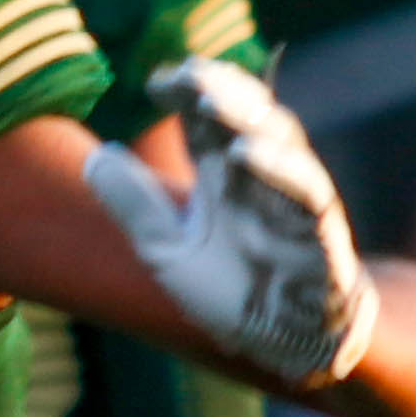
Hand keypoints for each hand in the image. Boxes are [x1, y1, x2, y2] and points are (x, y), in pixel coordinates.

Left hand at [88, 58, 371, 392]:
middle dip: (219, 89)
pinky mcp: (320, 233)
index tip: (156, 83)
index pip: (207, 118)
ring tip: (210, 99)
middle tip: (188, 73)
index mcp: (224, 173)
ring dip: (246, 117)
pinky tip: (246, 153)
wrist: (280, 344)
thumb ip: (134, 204)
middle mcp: (261, 175)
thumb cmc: (228, 289)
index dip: (188, 93)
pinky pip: (306, 192)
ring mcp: (293, 199)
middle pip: (245, 116)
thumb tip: (95, 156)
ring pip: (279, 141)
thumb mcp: (166, 248)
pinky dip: (280, 169)